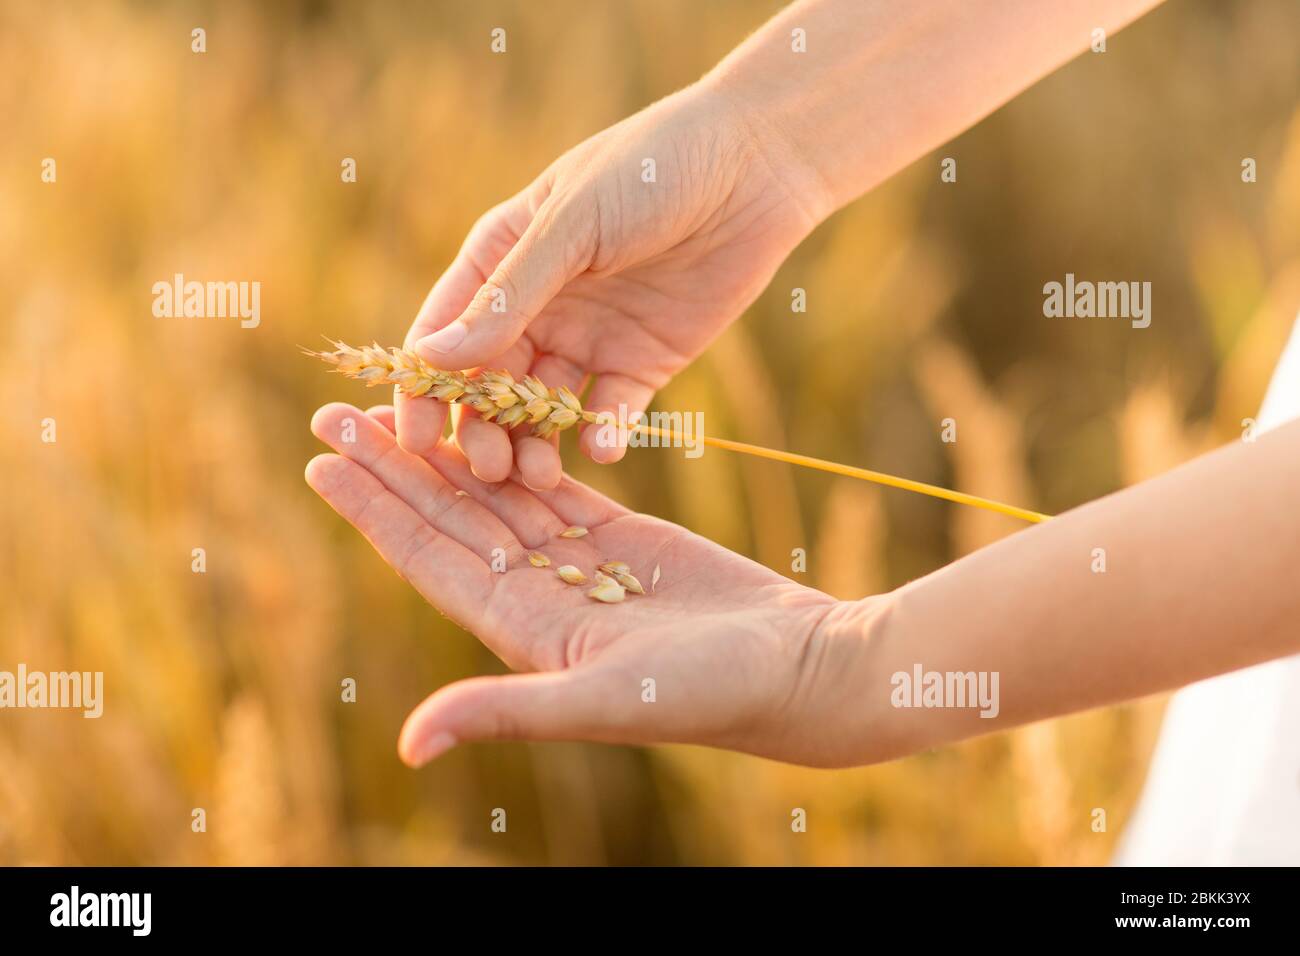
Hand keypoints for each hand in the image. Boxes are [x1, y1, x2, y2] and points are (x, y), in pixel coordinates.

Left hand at [307, 402, 882, 767]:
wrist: (796, 670)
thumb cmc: (707, 695)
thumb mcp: (600, 699)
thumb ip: (505, 711)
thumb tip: (409, 746)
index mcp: (520, 629)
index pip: (429, 559)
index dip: (374, 510)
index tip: (322, 459)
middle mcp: (537, 596)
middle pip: (449, 518)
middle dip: (392, 466)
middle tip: (334, 410)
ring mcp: (578, 565)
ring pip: (496, 495)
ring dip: (446, 449)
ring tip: (399, 399)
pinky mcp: (621, 539)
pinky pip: (554, 485)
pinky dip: (518, 449)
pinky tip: (484, 415)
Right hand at [394, 81, 821, 489]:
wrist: (754, 167)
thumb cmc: (649, 171)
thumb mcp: (571, 225)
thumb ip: (508, 296)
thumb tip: (433, 357)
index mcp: (501, 260)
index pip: (445, 332)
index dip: (424, 386)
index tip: (413, 438)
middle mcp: (538, 304)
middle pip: (491, 383)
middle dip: (483, 429)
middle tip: (490, 467)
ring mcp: (590, 336)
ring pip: (545, 409)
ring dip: (536, 445)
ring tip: (538, 475)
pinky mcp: (643, 361)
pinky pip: (611, 411)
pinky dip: (602, 434)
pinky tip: (601, 446)